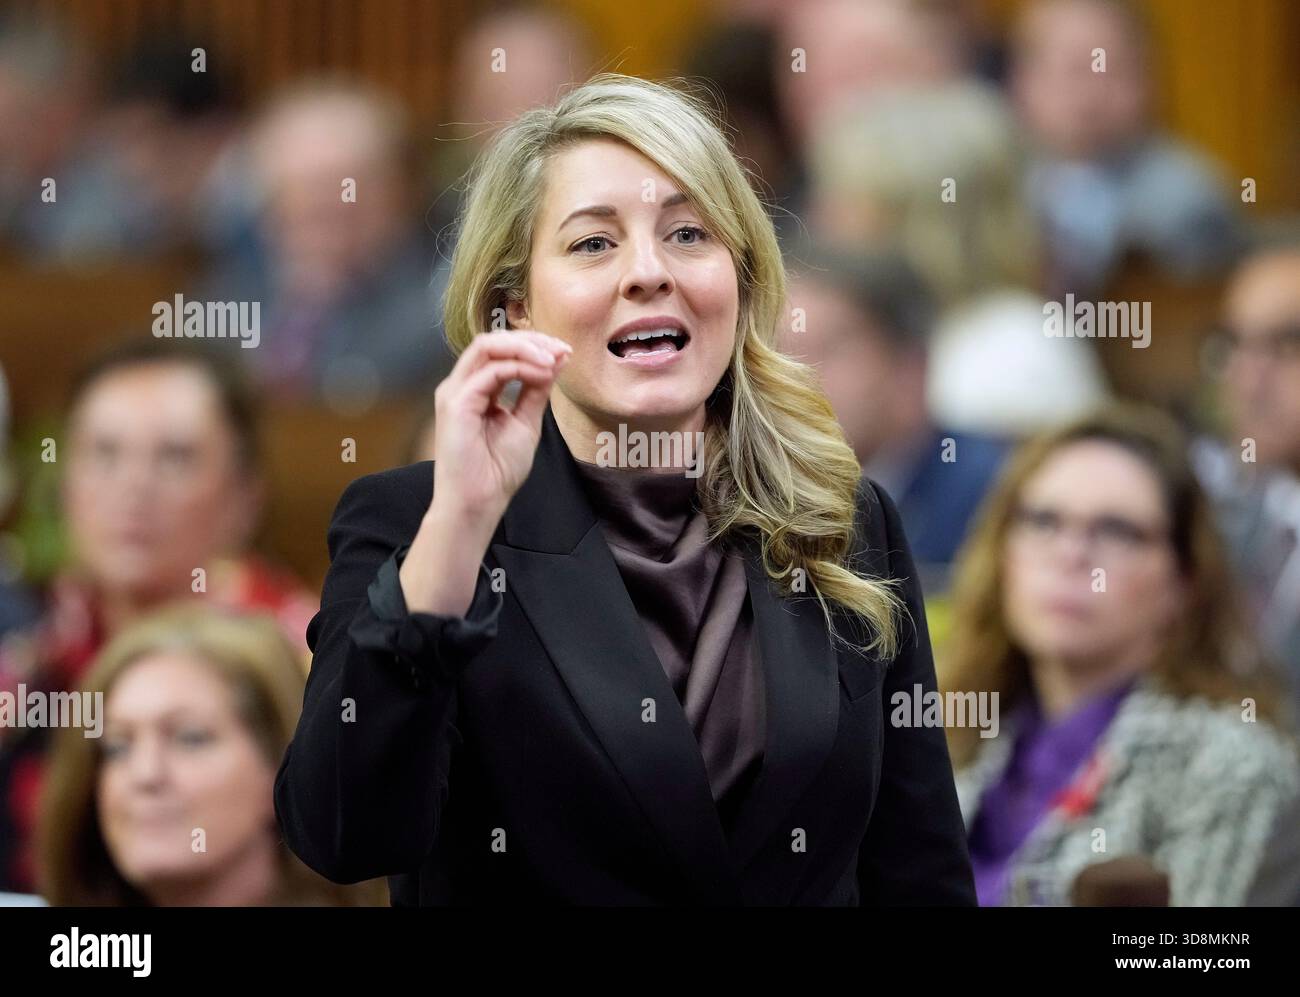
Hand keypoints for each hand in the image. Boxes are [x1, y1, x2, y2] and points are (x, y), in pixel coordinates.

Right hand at [398, 330, 570, 616]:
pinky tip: (541, 374)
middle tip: (561, 349)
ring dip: (526, 348)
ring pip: (487, 346)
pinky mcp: (456, 403)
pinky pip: (490, 370)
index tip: (565, 354)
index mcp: (476, 390)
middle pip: (493, 341)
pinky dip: (519, 366)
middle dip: (531, 339)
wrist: (479, 502)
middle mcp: (461, 386)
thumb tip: (556, 360)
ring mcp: (455, 392)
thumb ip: (537, 390)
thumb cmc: (497, 471)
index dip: (534, 346)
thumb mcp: (527, 422)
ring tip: (553, 359)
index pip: (502, 351)